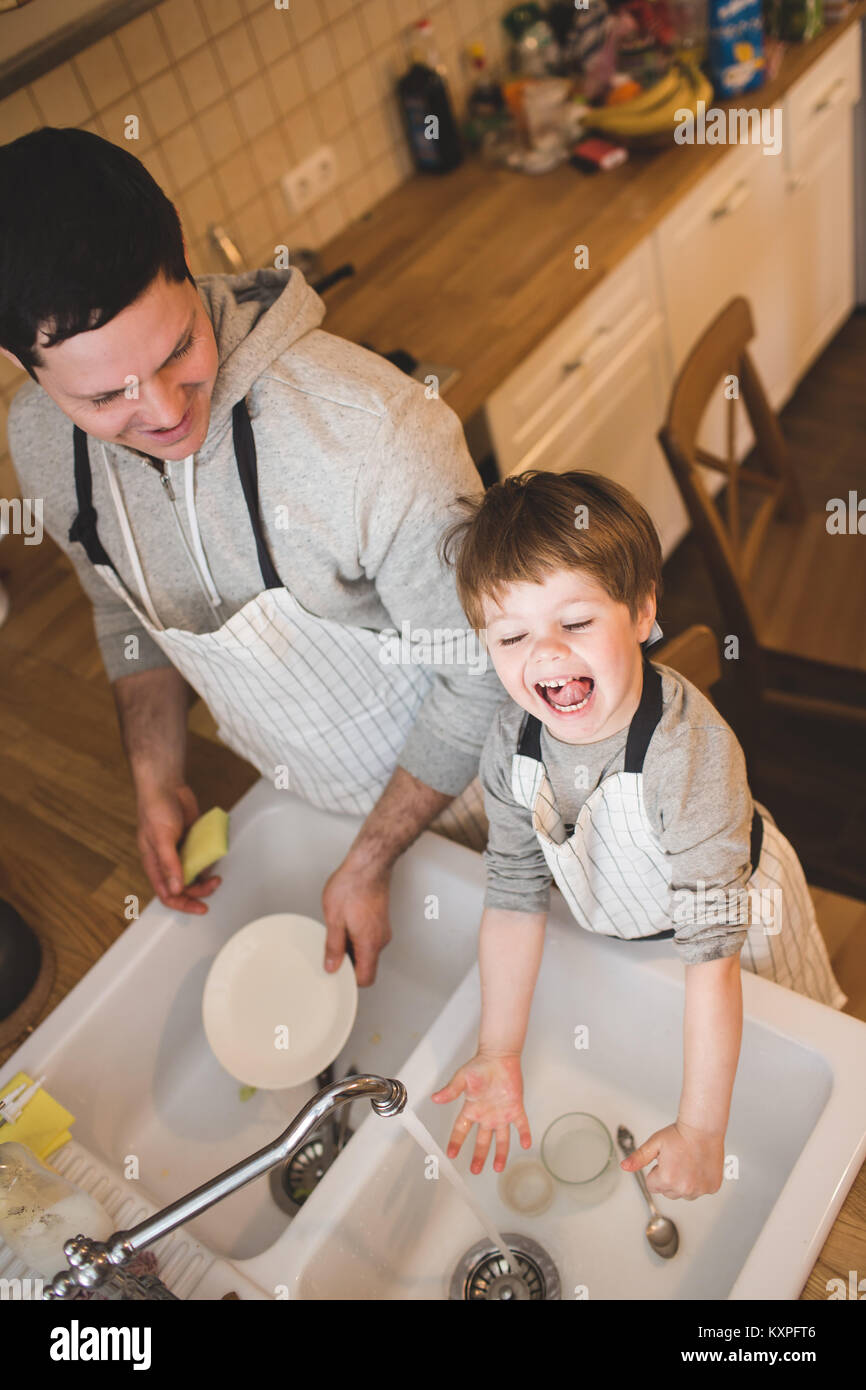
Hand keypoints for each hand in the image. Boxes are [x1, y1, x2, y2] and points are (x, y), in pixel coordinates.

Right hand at [137, 784, 220, 915]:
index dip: (183, 904)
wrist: (167, 786)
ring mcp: (180, 852)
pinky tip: (215, 859)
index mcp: (155, 865)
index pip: (167, 894)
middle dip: (199, 891)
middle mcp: (168, 862)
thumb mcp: (162, 838)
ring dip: (206, 878)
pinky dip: (209, 861)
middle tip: (214, 885)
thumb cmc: (155, 809)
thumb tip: (177, 889)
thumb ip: (170, 864)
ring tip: (217, 876)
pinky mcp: (192, 841)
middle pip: (184, 887)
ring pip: (195, 874)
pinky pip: (202, 857)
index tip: (200, 908)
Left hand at [321, 853, 391, 986]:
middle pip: (366, 965)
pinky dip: (357, 935)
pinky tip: (345, 921)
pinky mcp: (381, 919)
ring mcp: (382, 929)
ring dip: (352, 947)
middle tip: (331, 950)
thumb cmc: (352, 885)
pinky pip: (369, 937)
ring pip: (367, 950)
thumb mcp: (334, 919)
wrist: (368, 864)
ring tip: (337, 930)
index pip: (366, 978)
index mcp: (369, 943)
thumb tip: (332, 966)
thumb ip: (334, 947)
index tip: (336, 974)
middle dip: (348, 962)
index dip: (350, 980)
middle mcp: (380, 939)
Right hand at [431, 1052, 530, 1174]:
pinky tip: (526, 1144)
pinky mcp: (515, 1108)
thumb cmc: (480, 1065)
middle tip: (475, 1170)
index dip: (455, 1142)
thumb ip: (450, 1091)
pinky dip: (524, 1134)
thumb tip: (435, 1098)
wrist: (499, 1056)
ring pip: (501, 1138)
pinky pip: (521, 1124)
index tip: (450, 1154)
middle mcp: (486, 1116)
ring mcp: (501, 1114)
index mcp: (472, 1109)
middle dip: (479, 1156)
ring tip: (498, 1168)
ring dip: (500, 1153)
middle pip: (482, 1140)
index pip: (461, 1130)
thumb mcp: (462, 1079)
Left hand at [619, 1119, 724, 1198]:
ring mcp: (700, 1189)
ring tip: (687, 1163)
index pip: (652, 1186)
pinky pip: (701, 1191)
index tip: (664, 1161)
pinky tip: (698, 1167)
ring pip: (685, 1194)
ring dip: (684, 1183)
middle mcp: (684, 1188)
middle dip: (669, 1179)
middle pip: (668, 1192)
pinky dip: (699, 1182)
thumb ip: (638, 1158)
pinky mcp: (712, 1187)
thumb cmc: (680, 1134)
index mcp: (666, 1179)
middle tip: (676, 1161)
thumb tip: (625, 1167)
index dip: (656, 1172)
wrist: (702, 1128)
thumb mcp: (654, 1143)